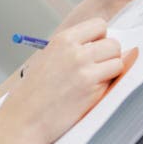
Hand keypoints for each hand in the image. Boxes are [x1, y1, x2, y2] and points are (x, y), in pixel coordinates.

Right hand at [1, 18, 127, 143]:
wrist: (24, 118)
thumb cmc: (33, 92)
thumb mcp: (48, 59)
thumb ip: (73, 50)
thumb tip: (103, 46)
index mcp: (62, 40)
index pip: (99, 25)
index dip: (101, 38)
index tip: (95, 48)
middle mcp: (75, 51)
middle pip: (113, 44)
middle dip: (109, 56)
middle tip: (96, 69)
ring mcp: (85, 70)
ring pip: (118, 61)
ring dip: (111, 72)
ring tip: (93, 82)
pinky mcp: (92, 89)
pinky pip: (114, 81)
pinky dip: (107, 87)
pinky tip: (89, 94)